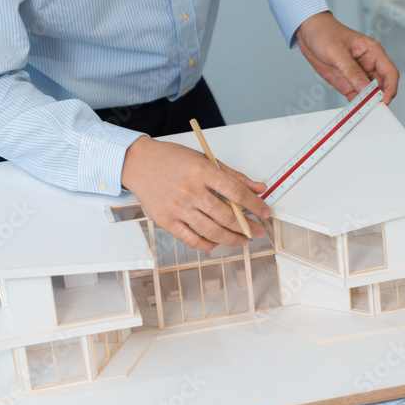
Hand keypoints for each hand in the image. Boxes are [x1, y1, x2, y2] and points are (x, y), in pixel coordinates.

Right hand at [120, 136, 270, 251]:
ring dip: (233, 239)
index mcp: (202, 172)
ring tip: (244, 239)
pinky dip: (208, 245)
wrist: (138, 163)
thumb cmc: (172, 160)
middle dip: (248, 226)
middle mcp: (190, 191)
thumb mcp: (205, 159)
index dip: (255, 205)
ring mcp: (178, 208)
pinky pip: (192, 240)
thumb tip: (259, 188)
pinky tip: (218, 242)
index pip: (236, 192)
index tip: (265, 212)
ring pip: (212, 231)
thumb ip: (233, 176)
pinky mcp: (167, 221)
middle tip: (258, 230)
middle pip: (226, 216)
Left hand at [295, 11, 399, 103]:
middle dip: (379, 98)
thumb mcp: (337, 51)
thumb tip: (364, 87)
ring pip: (369, 94)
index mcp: (373, 52)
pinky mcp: (347, 82)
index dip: (391, 87)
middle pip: (382, 86)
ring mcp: (358, 75)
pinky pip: (356, 97)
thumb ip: (351, 70)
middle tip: (372, 107)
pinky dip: (356, 104)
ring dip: (367, 103)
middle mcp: (368, 65)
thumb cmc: (325, 32)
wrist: (308, 32)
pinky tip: (353, 108)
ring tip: (361, 109)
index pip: (390, 72)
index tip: (385, 99)